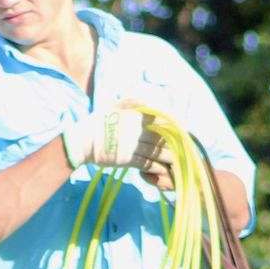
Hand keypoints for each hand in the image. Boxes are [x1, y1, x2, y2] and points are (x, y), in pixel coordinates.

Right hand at [62, 102, 176, 188]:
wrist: (83, 141)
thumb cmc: (98, 122)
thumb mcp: (114, 105)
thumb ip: (131, 101)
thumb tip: (146, 98)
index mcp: (135, 116)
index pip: (161, 118)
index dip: (174, 124)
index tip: (183, 128)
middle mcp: (137, 130)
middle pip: (162, 136)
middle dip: (175, 142)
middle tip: (186, 146)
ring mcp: (133, 146)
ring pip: (157, 152)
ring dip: (169, 157)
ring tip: (179, 160)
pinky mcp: (128, 160)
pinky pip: (147, 164)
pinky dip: (157, 168)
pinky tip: (164, 170)